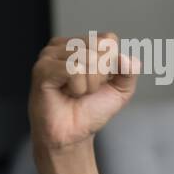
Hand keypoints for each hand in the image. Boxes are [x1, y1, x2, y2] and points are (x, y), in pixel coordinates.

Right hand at [29, 32, 139, 151]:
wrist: (74, 134)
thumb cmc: (92, 109)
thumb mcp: (121, 90)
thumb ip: (130, 71)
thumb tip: (127, 58)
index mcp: (81, 44)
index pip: (108, 40)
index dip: (112, 65)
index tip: (99, 82)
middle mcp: (64, 45)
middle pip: (100, 48)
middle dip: (101, 75)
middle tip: (85, 90)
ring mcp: (50, 55)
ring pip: (88, 59)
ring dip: (90, 84)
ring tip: (76, 93)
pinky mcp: (42, 68)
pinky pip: (74, 70)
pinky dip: (78, 87)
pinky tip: (66, 94)